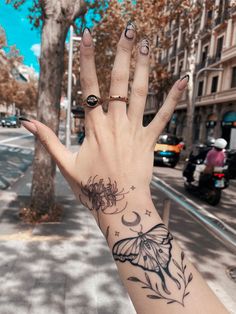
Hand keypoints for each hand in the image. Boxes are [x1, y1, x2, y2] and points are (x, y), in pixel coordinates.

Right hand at [21, 22, 188, 224]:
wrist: (120, 206)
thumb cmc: (93, 187)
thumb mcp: (65, 164)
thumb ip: (48, 140)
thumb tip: (29, 122)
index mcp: (94, 128)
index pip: (89, 87)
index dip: (87, 60)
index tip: (87, 38)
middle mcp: (114, 124)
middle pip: (117, 83)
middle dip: (122, 55)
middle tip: (128, 31)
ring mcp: (133, 131)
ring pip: (138, 94)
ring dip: (143, 68)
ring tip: (146, 45)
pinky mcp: (149, 140)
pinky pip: (162, 117)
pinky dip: (172, 99)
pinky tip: (181, 81)